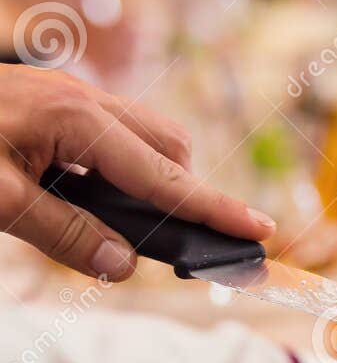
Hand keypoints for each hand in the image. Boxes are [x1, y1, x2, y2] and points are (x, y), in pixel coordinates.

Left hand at [0, 66, 273, 279]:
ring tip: (106, 217)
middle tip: (164, 238)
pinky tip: (71, 190)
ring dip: (142, 176)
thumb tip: (123, 266)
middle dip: (178, 188)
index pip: (165, 177)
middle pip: (166, 145)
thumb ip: (65, 235)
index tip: (262, 231)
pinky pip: (104, 134)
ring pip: (139, 136)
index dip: (215, 209)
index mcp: (77, 122)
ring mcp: (66, 97)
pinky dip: (109, 166)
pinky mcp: (48, 103)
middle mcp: (82, 101)